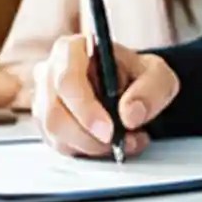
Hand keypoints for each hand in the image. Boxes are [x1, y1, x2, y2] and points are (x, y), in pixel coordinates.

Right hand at [31, 34, 178, 157]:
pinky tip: (109, 143)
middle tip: (119, 143)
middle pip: (55, 113)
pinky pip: (59, 145)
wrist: (130, 88)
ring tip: (124, 140)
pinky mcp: (46, 123)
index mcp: (71, 50)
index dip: (85, 109)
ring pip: (55, 134)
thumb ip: (151, 90)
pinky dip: (87, 151)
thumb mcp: (158, 75)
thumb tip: (130, 114)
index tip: (109, 130)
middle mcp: (50, 72)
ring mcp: (43, 99)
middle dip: (89, 136)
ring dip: (92, 146)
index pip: (67, 80)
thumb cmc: (137, 75)